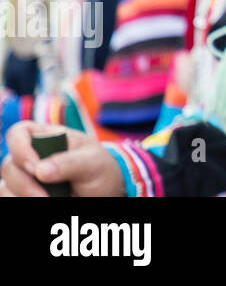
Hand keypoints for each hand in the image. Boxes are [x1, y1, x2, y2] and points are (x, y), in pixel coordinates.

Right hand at [0, 122, 125, 196]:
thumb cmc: (99, 170)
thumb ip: (70, 162)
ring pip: (5, 186)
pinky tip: (42, 203)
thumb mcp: (93, 162)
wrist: (105, 193)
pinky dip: (20, 202)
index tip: (35, 167)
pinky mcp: (23, 195)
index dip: (20, 148)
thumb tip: (40, 170)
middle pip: (9, 165)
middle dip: (25, 183)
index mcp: (47, 138)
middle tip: (46, 196)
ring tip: (49, 199)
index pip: (18, 133)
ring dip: (23, 195)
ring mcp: (25, 178)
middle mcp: (31, 156)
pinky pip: (8, 199)